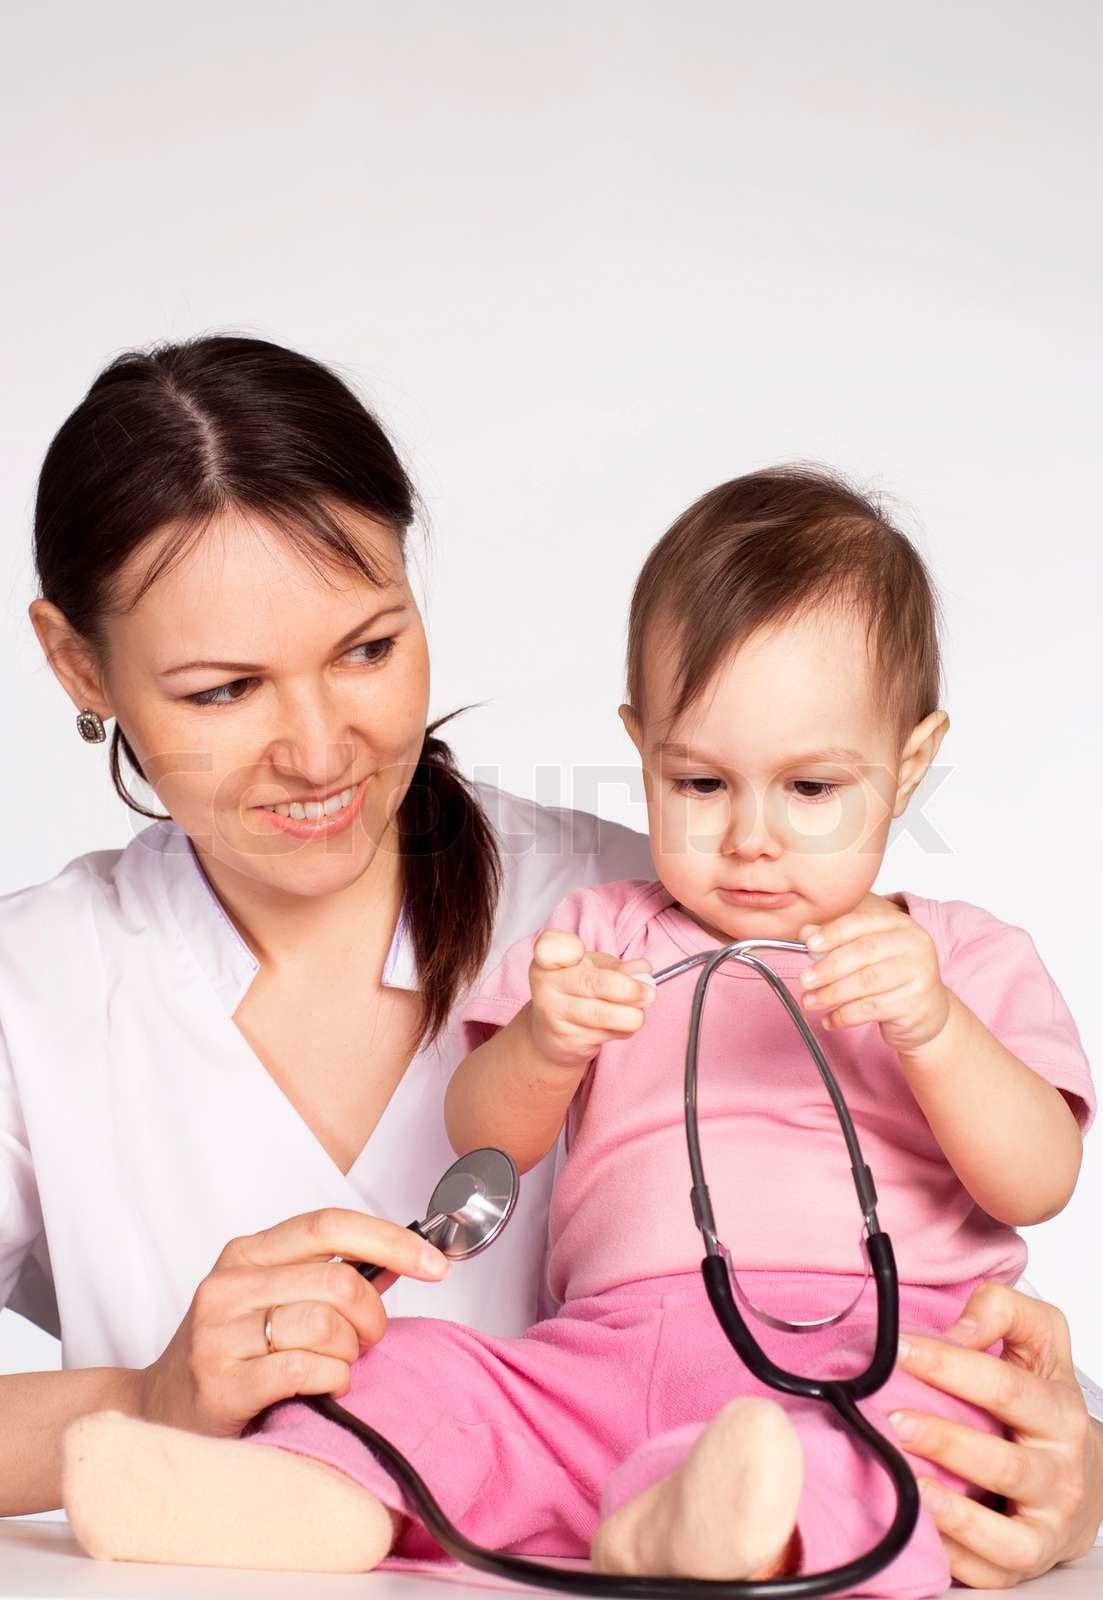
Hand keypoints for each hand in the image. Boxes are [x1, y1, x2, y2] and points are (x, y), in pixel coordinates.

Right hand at [135, 1209, 450, 1437]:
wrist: (156, 1412)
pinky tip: (323, 1389)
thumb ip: (328, 1274)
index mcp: (246, 1253)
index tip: (436, 1262)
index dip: (391, 1239)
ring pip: (327, 1326)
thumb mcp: (272, 1298)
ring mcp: (219, 1334)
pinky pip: (306, 1370)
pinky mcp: (220, 1383)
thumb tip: (404, 1255)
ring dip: (350, 1354)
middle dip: (373, 1316)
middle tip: (368, 1340)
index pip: (330, 1225)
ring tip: (335, 1367)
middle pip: (339, 1281)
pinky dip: (332, 1381)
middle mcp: (228, 1285)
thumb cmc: (230, 1354)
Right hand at [526, 928, 655, 1069]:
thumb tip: (643, 969)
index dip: (567, 947)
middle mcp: (545, 986)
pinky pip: (605, 1034)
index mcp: (548, 958)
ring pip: (602, 1015)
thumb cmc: (575, 991)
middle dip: (627, 989)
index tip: (578, 951)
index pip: (552, 946)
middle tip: (649, 993)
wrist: (551, 1034)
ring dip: (632, 1015)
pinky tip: (620, 1024)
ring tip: (639, 1012)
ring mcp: (554, 1015)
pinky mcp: (566, 1041)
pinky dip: (623, 1030)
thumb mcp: (595, 969)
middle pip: (590, 983)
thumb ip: (618, 967)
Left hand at [798, 890, 950, 1053]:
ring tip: (810, 1002)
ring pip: (866, 982)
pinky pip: (871, 1008)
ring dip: (832, 994)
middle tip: (805, 979)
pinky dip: (844, 1016)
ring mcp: (920, 974)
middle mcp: (914, 945)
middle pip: (863, 952)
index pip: (861, 922)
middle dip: (828, 967)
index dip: (832, 933)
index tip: (809, 945)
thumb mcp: (867, 954)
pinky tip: (830, 1020)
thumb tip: (806, 933)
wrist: (928, 1013)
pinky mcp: (916, 1004)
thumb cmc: (892, 978)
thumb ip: (837, 940)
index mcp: (900, 925)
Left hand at [894, 1282, 1101, 1586]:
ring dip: (953, 1511)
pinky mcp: (1025, 1561)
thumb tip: (957, 1329)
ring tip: (909, 1483)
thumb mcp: (1038, 1340)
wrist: (1083, 1476)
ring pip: (1003, 1531)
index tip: (900, 1349)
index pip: (1006, 1388)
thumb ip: (1003, 1311)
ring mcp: (1044, 1523)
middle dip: (946, 1442)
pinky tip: (921, 1530)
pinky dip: (956, 1556)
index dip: (951, 1366)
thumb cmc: (1044, 1402)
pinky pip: (991, 1570)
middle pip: (1004, 1463)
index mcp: (1058, 1413)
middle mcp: (1058, 1473)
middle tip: (893, 1419)